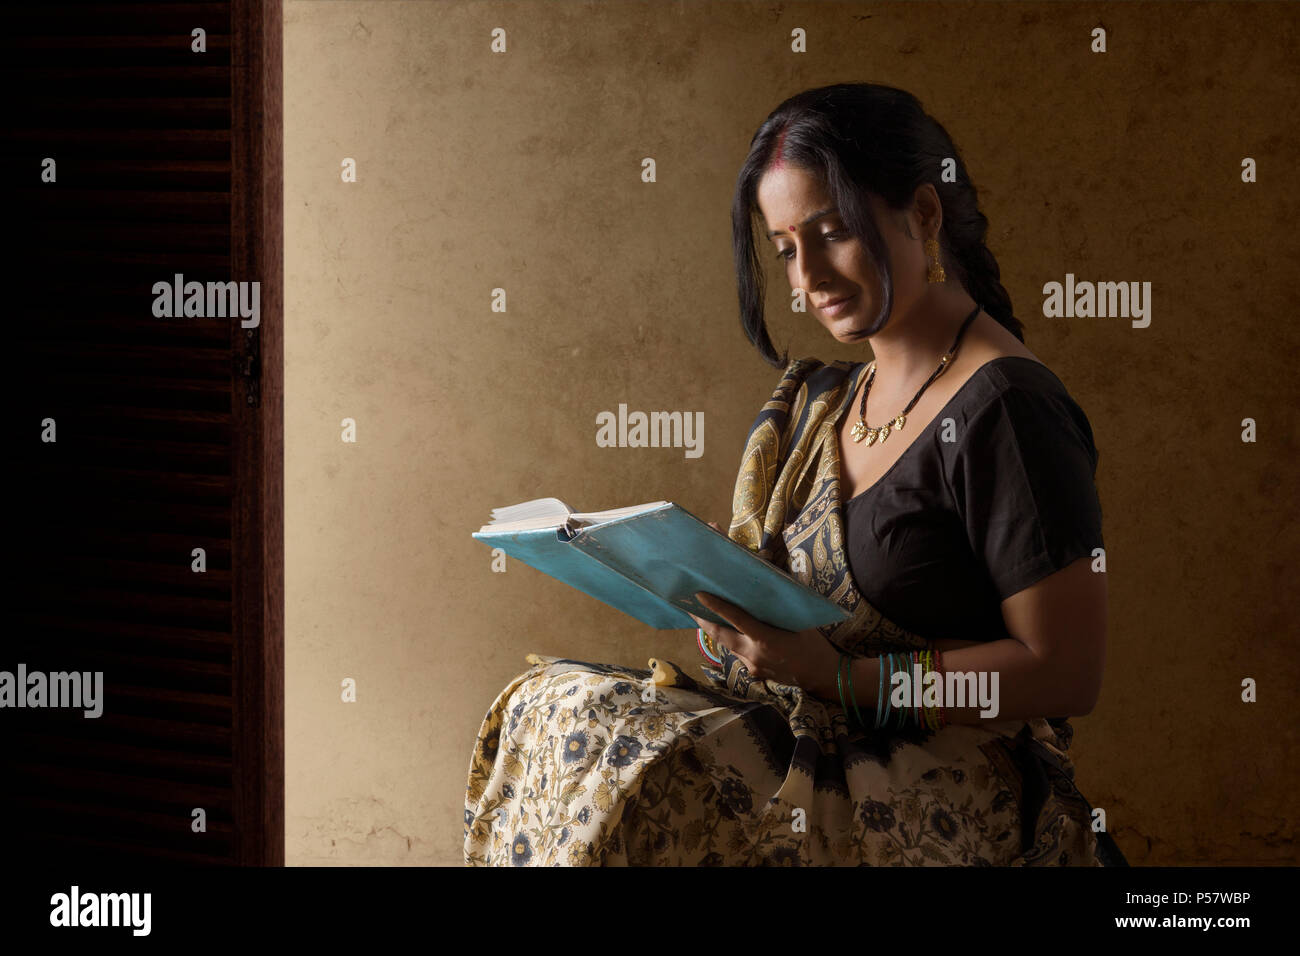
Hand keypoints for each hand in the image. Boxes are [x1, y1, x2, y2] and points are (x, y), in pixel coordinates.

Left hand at [687, 591, 837, 689]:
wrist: (824, 676)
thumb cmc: (814, 644)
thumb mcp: (799, 621)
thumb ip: (780, 603)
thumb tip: (766, 578)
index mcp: (764, 639)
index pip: (734, 619)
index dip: (715, 607)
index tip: (699, 595)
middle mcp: (753, 654)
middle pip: (720, 636)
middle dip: (703, 621)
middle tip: (690, 606)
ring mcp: (752, 666)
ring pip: (727, 646)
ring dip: (717, 632)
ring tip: (705, 616)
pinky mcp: (754, 673)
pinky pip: (738, 654)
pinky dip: (733, 642)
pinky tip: (732, 633)